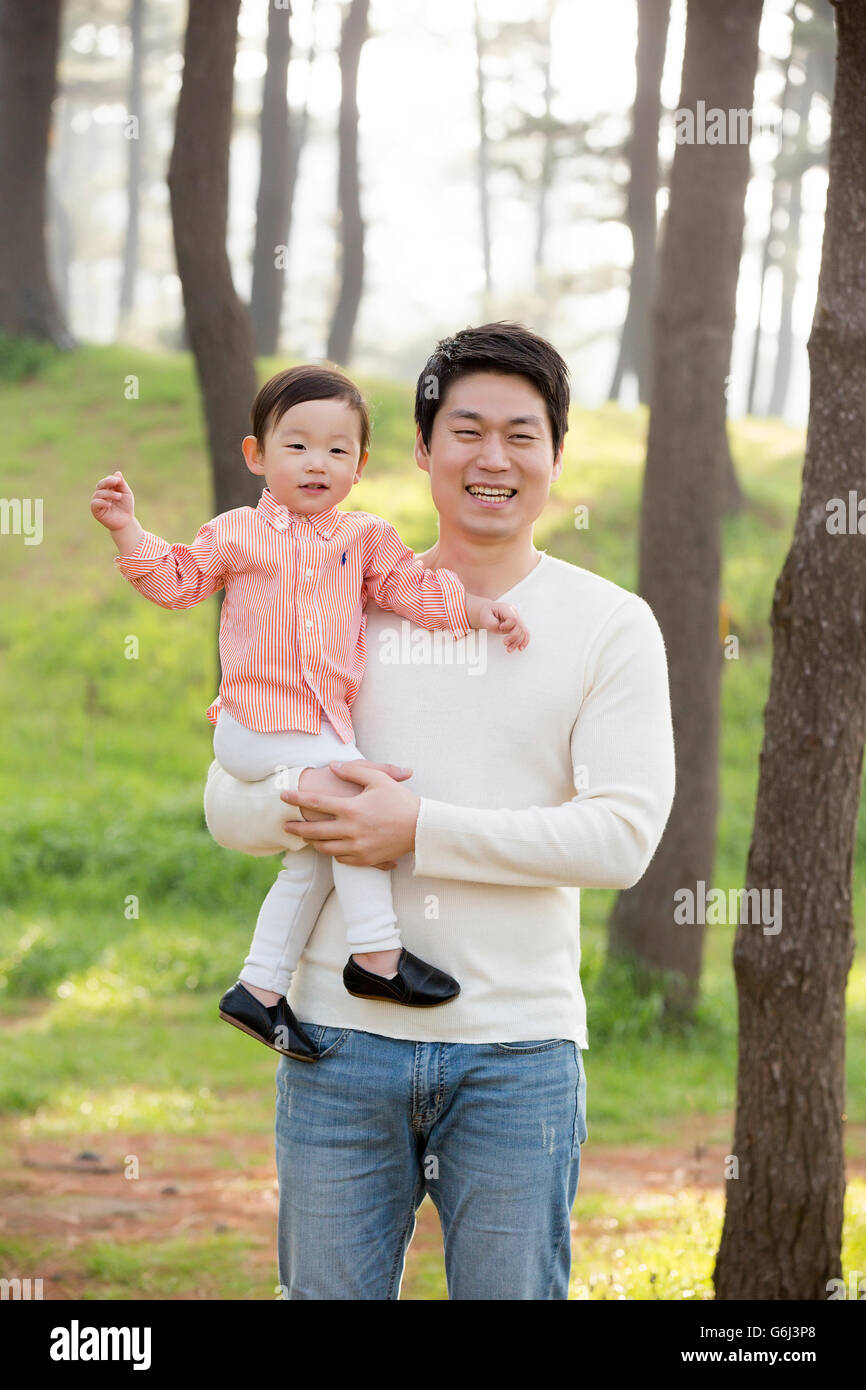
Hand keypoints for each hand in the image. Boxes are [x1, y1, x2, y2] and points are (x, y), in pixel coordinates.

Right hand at [91, 470, 135, 530]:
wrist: (126, 522)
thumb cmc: (126, 507)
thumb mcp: (126, 493)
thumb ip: (121, 484)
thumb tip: (117, 473)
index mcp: (107, 489)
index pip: (106, 481)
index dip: (111, 479)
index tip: (118, 480)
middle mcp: (101, 494)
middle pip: (100, 484)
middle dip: (107, 482)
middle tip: (116, 482)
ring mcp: (97, 502)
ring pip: (98, 493)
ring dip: (109, 493)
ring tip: (119, 496)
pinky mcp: (95, 510)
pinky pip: (95, 503)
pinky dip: (102, 502)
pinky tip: (109, 504)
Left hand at [281, 761, 419, 866]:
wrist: (421, 827)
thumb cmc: (400, 799)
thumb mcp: (378, 778)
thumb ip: (354, 771)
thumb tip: (333, 766)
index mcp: (352, 809)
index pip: (315, 803)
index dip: (296, 798)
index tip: (282, 795)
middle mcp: (351, 830)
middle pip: (314, 831)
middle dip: (296, 828)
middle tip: (284, 825)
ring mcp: (358, 847)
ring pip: (325, 848)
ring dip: (312, 842)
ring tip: (305, 838)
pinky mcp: (366, 860)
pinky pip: (341, 859)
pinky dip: (332, 853)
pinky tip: (328, 847)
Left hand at [465, 594, 528, 651]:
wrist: (489, 613)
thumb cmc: (487, 613)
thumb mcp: (486, 617)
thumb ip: (492, 623)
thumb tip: (501, 629)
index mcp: (507, 609)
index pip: (513, 618)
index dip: (508, 626)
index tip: (500, 627)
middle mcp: (514, 614)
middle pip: (520, 626)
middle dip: (513, 637)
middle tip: (505, 643)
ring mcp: (517, 620)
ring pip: (523, 632)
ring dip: (517, 642)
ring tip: (509, 649)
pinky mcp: (518, 626)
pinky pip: (525, 634)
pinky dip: (523, 641)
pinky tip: (520, 648)